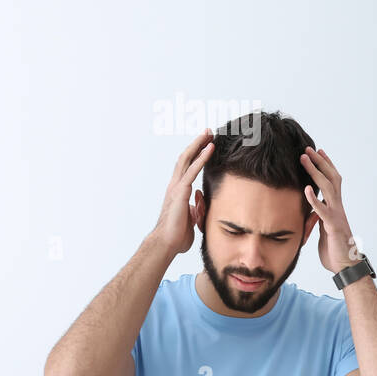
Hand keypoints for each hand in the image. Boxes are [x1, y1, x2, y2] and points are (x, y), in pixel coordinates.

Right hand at [152, 129, 213, 255]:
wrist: (166, 244)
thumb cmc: (177, 236)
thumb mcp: (190, 220)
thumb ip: (194, 210)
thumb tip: (198, 207)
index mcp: (177, 191)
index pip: (186, 167)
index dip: (195, 154)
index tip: (205, 144)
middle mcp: (175, 185)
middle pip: (185, 158)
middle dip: (197, 143)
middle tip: (208, 131)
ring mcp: (176, 187)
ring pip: (187, 159)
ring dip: (199, 144)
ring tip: (209, 133)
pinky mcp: (180, 192)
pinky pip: (193, 170)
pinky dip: (202, 157)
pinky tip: (210, 148)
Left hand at [299, 146, 359, 274]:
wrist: (346, 266)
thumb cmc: (335, 250)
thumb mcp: (323, 229)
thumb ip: (319, 218)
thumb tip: (312, 211)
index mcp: (335, 207)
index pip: (332, 181)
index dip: (326, 166)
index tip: (318, 152)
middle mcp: (337, 207)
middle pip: (330, 178)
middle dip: (319, 162)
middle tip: (308, 149)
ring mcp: (336, 215)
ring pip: (327, 188)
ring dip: (315, 172)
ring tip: (304, 159)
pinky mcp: (332, 226)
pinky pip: (322, 211)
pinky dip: (314, 200)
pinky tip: (305, 189)